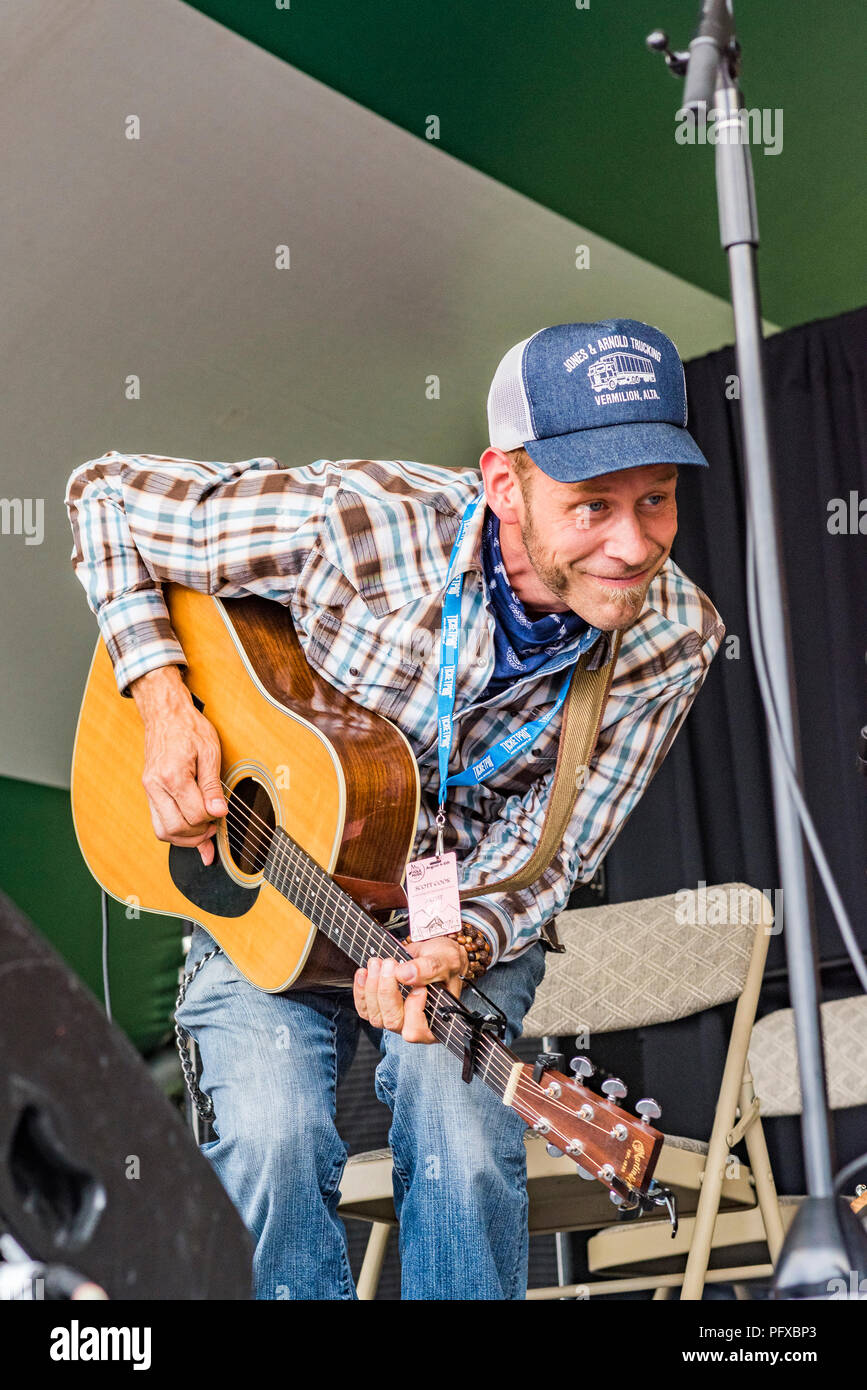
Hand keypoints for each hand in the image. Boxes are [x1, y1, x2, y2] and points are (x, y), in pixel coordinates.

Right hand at [131, 666, 226, 864]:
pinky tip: (190, 830)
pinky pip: (158, 821)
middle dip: (198, 834)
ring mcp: (149, 789)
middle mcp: (156, 785)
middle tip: (214, 826)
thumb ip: (213, 786)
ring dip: (184, 838)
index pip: (194, 814)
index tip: (222, 811)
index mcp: (173, 775)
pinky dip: (174, 830)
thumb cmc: (189, 728)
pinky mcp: (148, 791)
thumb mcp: (210, 753)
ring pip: (163, 831)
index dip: (212, 818)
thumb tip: (219, 812)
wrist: (166, 714)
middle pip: (176, 828)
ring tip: (203, 831)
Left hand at [352, 936, 467, 1042]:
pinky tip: (364, 972)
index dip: (414, 1009)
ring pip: (376, 1016)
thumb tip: (406, 974)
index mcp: (436, 1022)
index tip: (419, 986)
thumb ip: (429, 968)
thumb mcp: (445, 960)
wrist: (431, 954)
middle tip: (389, 963)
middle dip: (387, 991)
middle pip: (393, 1021)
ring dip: (372, 988)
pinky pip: (364, 1009)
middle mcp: (414, 1026)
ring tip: (377, 962)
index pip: (417, 1030)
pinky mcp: (380, 1009)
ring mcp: (395, 1019)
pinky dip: (361, 990)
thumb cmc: (444, 962)